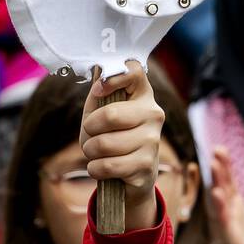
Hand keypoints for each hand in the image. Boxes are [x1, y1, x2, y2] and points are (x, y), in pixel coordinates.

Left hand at [81, 60, 164, 230]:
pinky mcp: (147, 165)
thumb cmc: (112, 136)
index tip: (98, 91)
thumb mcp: (100, 112)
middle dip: (90, 129)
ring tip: (95, 152)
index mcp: (143, 93)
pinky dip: (95, 168)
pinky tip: (99, 166)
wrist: (132, 175)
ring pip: (105, 144)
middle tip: (90, 135)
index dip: (111, 78)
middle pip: (110, 115)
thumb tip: (98, 68)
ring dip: (90, 151)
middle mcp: (154, 113)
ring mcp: (153, 140)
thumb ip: (99, 93)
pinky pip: (108, 165)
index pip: (133, 71)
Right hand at [209, 145, 243, 243]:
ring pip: (223, 215)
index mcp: (235, 210)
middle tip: (215, 157)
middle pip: (224, 195)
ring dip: (219, 202)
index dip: (225, 168)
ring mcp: (231, 236)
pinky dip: (227, 225)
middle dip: (220, 178)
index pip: (228, 184)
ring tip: (217, 187)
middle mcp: (230, 220)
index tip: (220, 149)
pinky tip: (226, 216)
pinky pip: (231, 237)